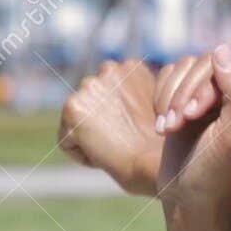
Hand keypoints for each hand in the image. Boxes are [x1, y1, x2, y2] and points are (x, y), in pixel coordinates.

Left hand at [57, 59, 162, 196]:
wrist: (155, 163)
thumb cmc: (163, 147)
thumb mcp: (156, 111)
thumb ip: (135, 98)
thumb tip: (118, 105)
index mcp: (132, 67)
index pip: (108, 92)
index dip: (120, 116)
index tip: (136, 130)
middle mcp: (110, 69)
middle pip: (91, 102)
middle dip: (101, 121)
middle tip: (123, 139)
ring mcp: (90, 86)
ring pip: (78, 120)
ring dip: (91, 135)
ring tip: (116, 147)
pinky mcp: (73, 107)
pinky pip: (67, 140)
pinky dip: (82, 153)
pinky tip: (104, 154)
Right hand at [154, 46, 230, 214]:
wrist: (190, 196)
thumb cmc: (217, 172)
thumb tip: (223, 50)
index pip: (230, 65)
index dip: (206, 88)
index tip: (194, 116)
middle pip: (206, 63)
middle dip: (185, 94)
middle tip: (176, 125)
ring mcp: (221, 90)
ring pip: (185, 67)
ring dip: (170, 99)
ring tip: (169, 129)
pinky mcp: (195, 95)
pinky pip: (171, 76)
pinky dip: (162, 99)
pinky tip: (165, 126)